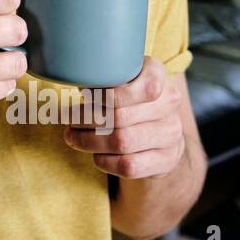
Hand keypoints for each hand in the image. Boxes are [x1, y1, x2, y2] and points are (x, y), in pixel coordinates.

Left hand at [63, 56, 183, 178]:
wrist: (161, 132)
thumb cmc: (129, 98)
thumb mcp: (120, 77)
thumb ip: (101, 75)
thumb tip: (71, 77)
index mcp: (157, 75)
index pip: (137, 86)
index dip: (106, 94)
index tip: (84, 95)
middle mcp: (170, 103)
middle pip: (120, 116)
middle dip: (86, 119)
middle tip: (67, 120)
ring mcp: (171, 134)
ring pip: (122, 142)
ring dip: (89, 141)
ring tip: (72, 136)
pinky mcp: (166, 160)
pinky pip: (128, 165)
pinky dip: (105, 161)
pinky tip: (96, 154)